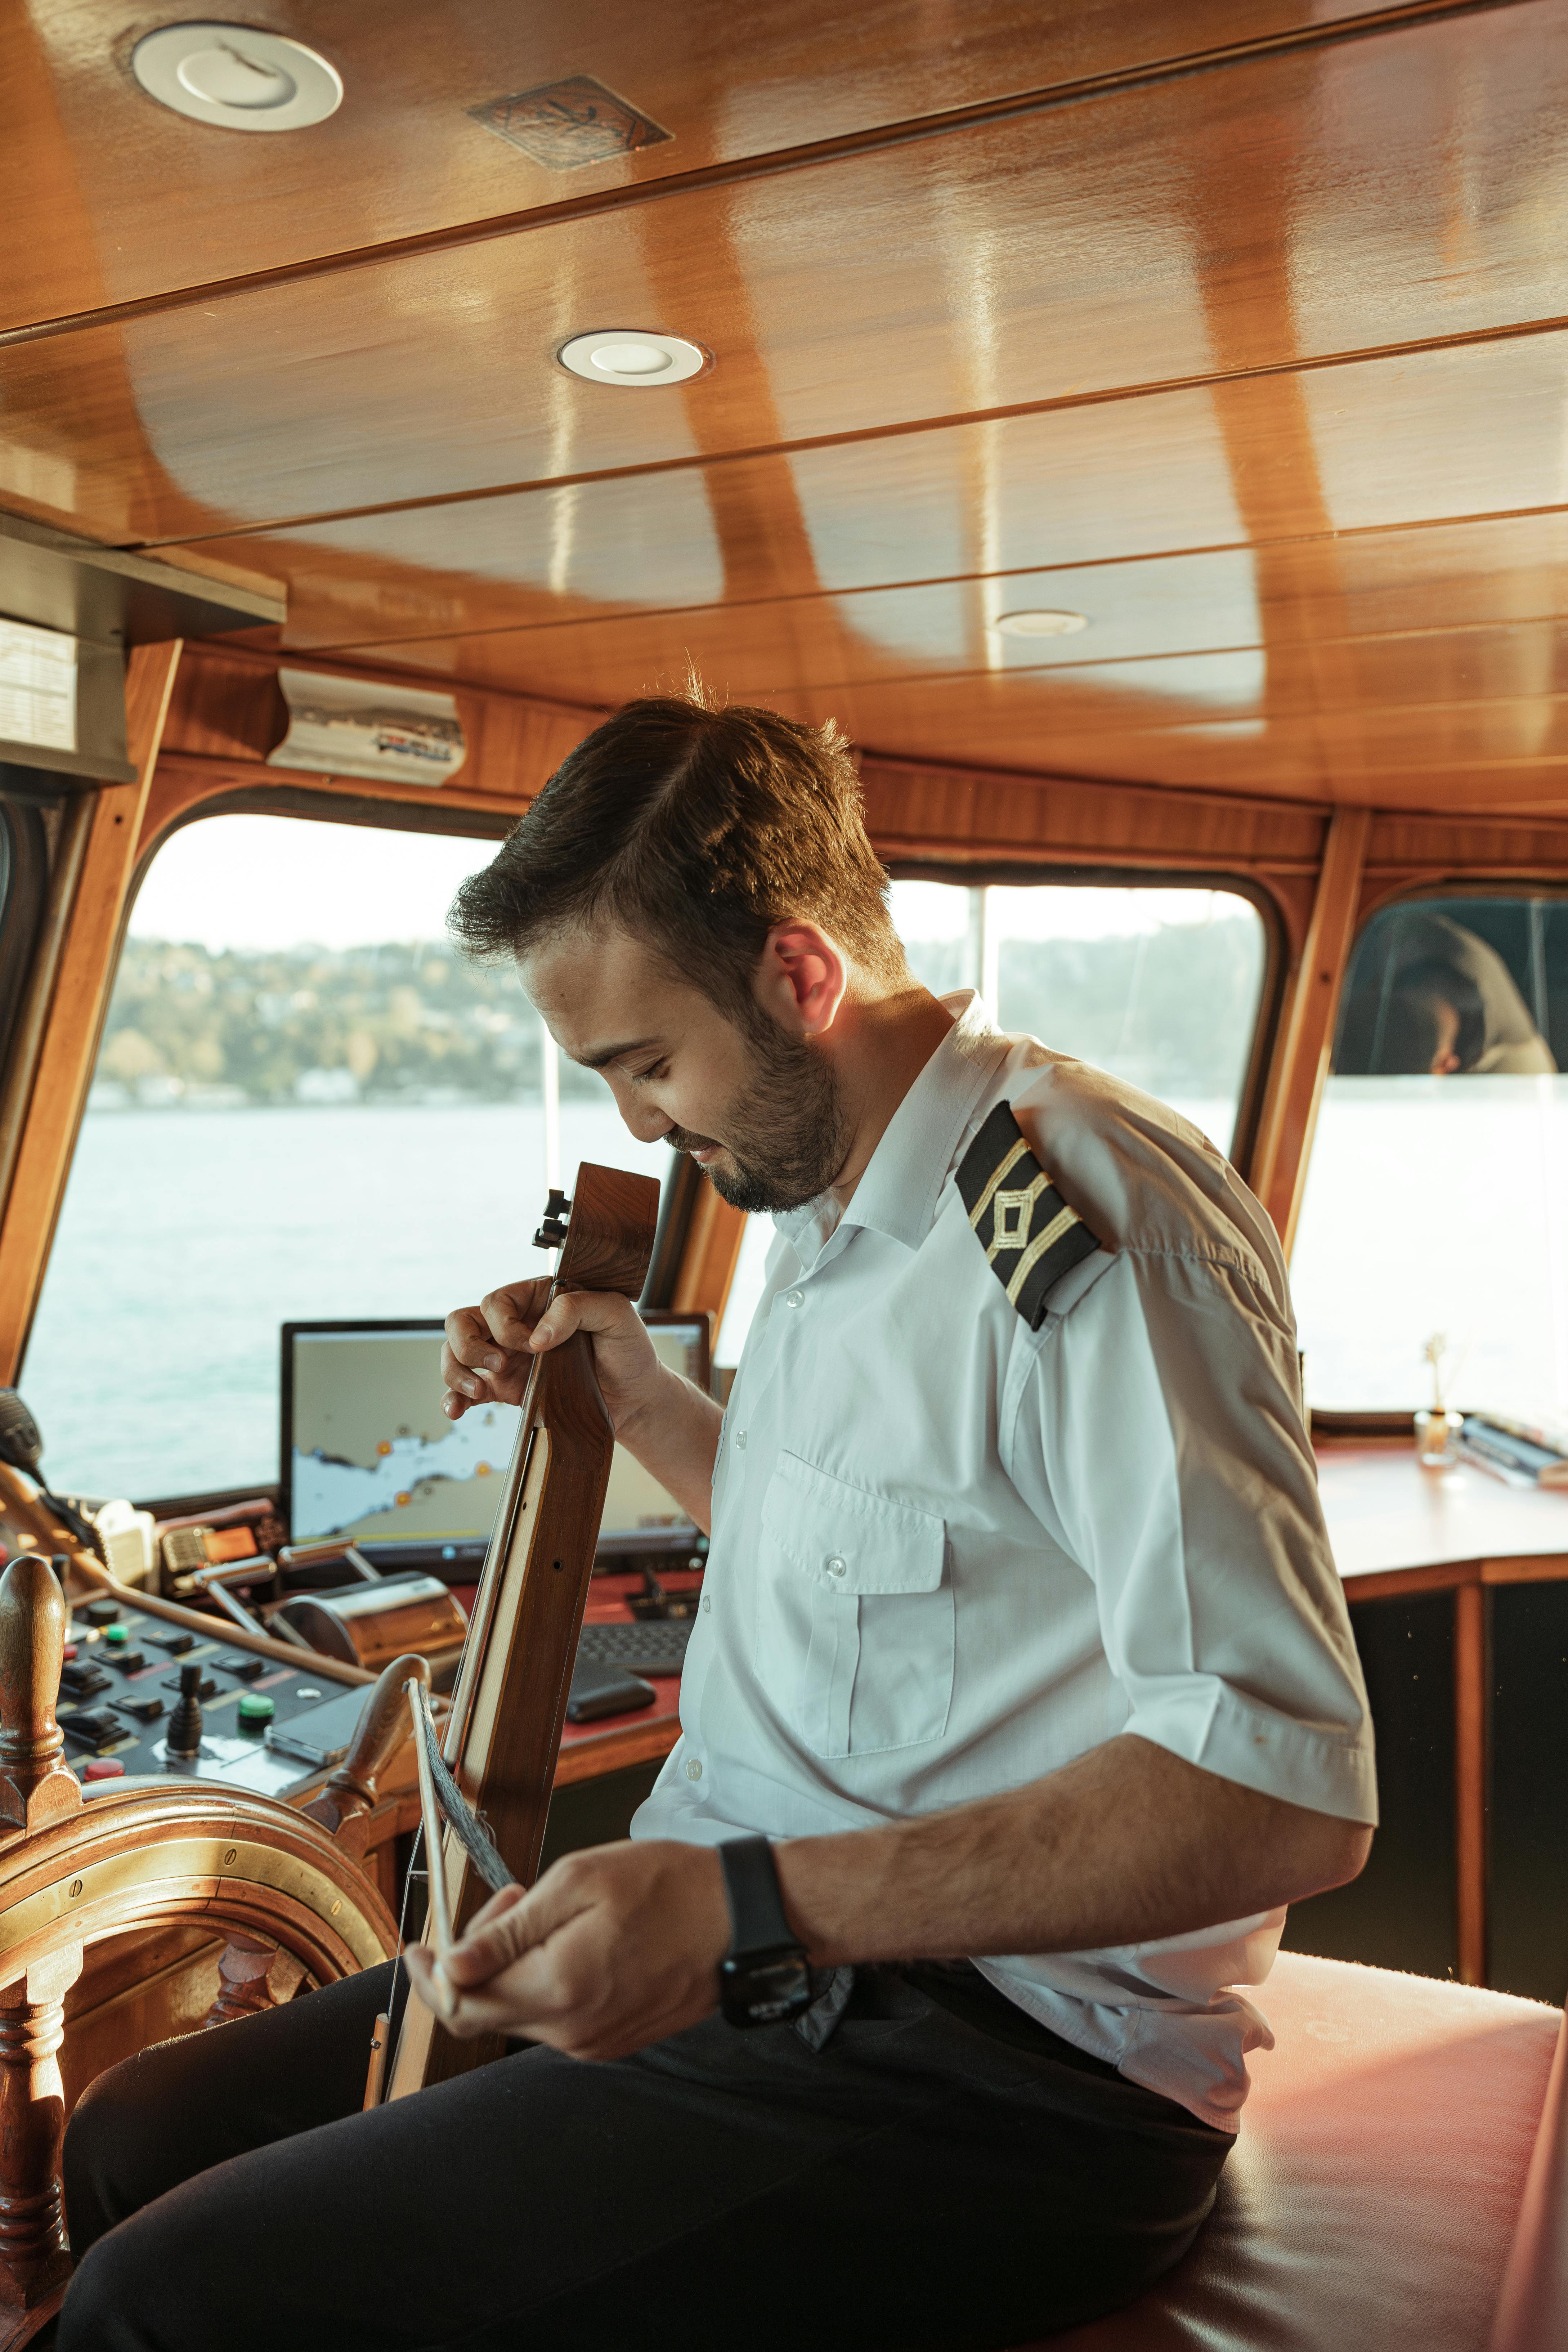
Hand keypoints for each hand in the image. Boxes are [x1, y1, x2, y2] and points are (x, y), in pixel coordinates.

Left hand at [403, 1841, 731, 2059]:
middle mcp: (573, 2031)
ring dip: (512, 1965)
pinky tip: (568, 1939)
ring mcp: (595, 2042)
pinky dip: (544, 1979)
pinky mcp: (613, 2040)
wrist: (741, 1920)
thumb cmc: (669, 1887)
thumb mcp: (580, 1882)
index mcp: (560, 1989)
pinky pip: (556, 2016)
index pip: (463, 2002)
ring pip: (521, 2012)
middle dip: (475, 1958)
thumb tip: (452, 1964)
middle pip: (487, 2011)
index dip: (430, 1974)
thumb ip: (510, 1930)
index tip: (416, 1946)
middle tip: (508, 1899)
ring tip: (543, 1910)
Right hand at [441, 1281, 663, 1434]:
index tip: (531, 1345)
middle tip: (500, 1365)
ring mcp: (508, 1357)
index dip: (504, 1324)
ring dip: (455, 1371)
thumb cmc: (628, 1350)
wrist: (635, 1398)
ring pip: (456, 1354)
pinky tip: (455, 1411)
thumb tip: (535, 1338)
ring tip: (478, 1392)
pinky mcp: (507, 1389)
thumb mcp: (615, 1314)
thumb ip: (576, 1308)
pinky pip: (466, 1391)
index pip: (496, 1301)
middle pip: (463, 1323)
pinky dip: (452, 1399)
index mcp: (538, 1298)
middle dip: (468, 1345)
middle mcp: (517, 1325)